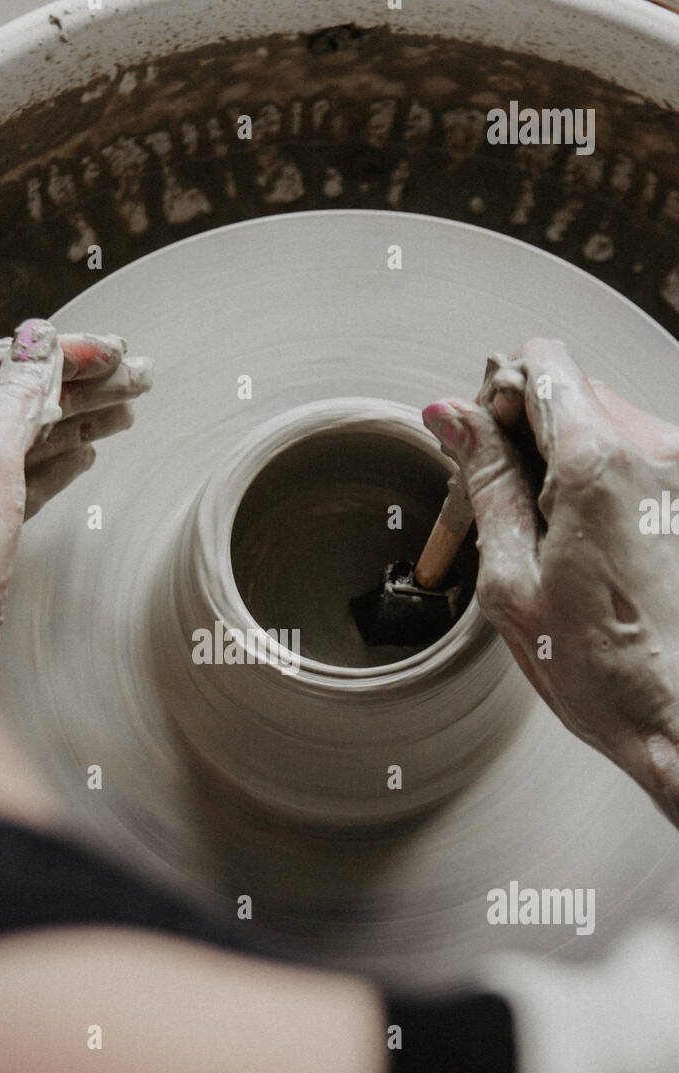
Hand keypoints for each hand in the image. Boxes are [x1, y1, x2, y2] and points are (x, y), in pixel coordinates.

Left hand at [0, 323, 151, 698]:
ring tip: (129, 411)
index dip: (55, 354)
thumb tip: (39, 347)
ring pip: (21, 442)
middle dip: (78, 386)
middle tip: (138, 376)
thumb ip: (16, 399)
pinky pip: (17, 485)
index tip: (110, 352)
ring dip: (78, 424)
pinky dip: (56, 467)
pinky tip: (88, 455)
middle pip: (12, 399)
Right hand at [423, 338, 678, 824]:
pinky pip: (636, 460)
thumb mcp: (511, 581)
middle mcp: (655, 452)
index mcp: (599, 465)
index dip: (500, 396)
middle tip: (505, 504)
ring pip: (605, 425)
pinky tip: (586, 547)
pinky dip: (600, 485)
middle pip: (574, 390)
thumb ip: (484, 482)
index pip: (543, 363)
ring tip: (548, 539)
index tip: (484, 442)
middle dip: (529, 433)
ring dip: (565, 462)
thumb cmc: (605, 672)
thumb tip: (453, 419)